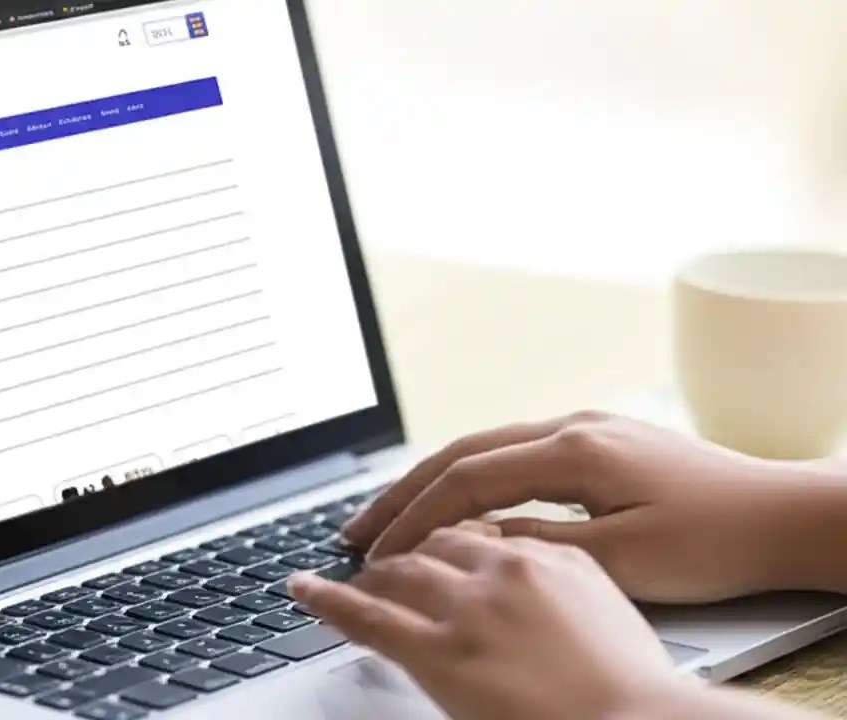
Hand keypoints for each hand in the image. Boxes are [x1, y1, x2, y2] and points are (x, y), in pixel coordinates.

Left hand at [291, 527, 680, 719]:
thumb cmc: (638, 687)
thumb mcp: (615, 606)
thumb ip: (567, 573)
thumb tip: (531, 559)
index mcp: (549, 557)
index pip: (478, 530)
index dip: (446, 538)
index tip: (431, 545)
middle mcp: (504, 570)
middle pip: (435, 543)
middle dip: (406, 549)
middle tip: (384, 559)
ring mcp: (469, 610)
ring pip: (399, 571)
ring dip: (372, 570)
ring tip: (352, 574)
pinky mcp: (439, 653)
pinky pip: (367, 616)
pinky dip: (328, 598)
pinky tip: (304, 588)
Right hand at [343, 412, 834, 602]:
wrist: (787, 514)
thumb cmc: (718, 540)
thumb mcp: (623, 559)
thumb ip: (539, 546)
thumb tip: (474, 540)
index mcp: (575, 449)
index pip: (466, 480)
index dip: (413, 518)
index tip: (377, 553)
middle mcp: (574, 426)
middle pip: (462, 451)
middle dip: (402, 492)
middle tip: (355, 530)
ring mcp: (587, 428)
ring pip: (484, 448)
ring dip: (433, 484)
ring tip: (391, 519)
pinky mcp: (600, 442)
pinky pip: (514, 455)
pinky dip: (471, 481)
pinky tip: (455, 506)